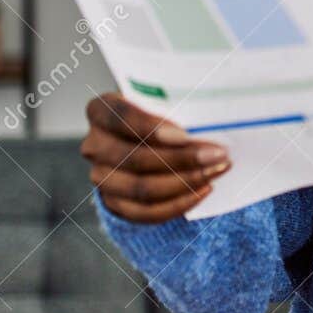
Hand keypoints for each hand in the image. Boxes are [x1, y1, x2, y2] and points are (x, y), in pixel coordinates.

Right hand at [81, 92, 231, 223]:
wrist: (145, 141)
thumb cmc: (160, 113)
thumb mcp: (163, 100)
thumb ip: (176, 106)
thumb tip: (209, 124)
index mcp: (100, 111)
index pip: (119, 117)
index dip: (150, 128)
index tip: (185, 135)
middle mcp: (94, 145)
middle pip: (135, 158)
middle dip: (182, 159)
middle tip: (218, 155)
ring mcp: (101, 177)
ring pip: (142, 188)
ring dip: (185, 182)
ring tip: (216, 171)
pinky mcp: (113, 204)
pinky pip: (145, 212)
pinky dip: (178, 204)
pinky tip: (203, 190)